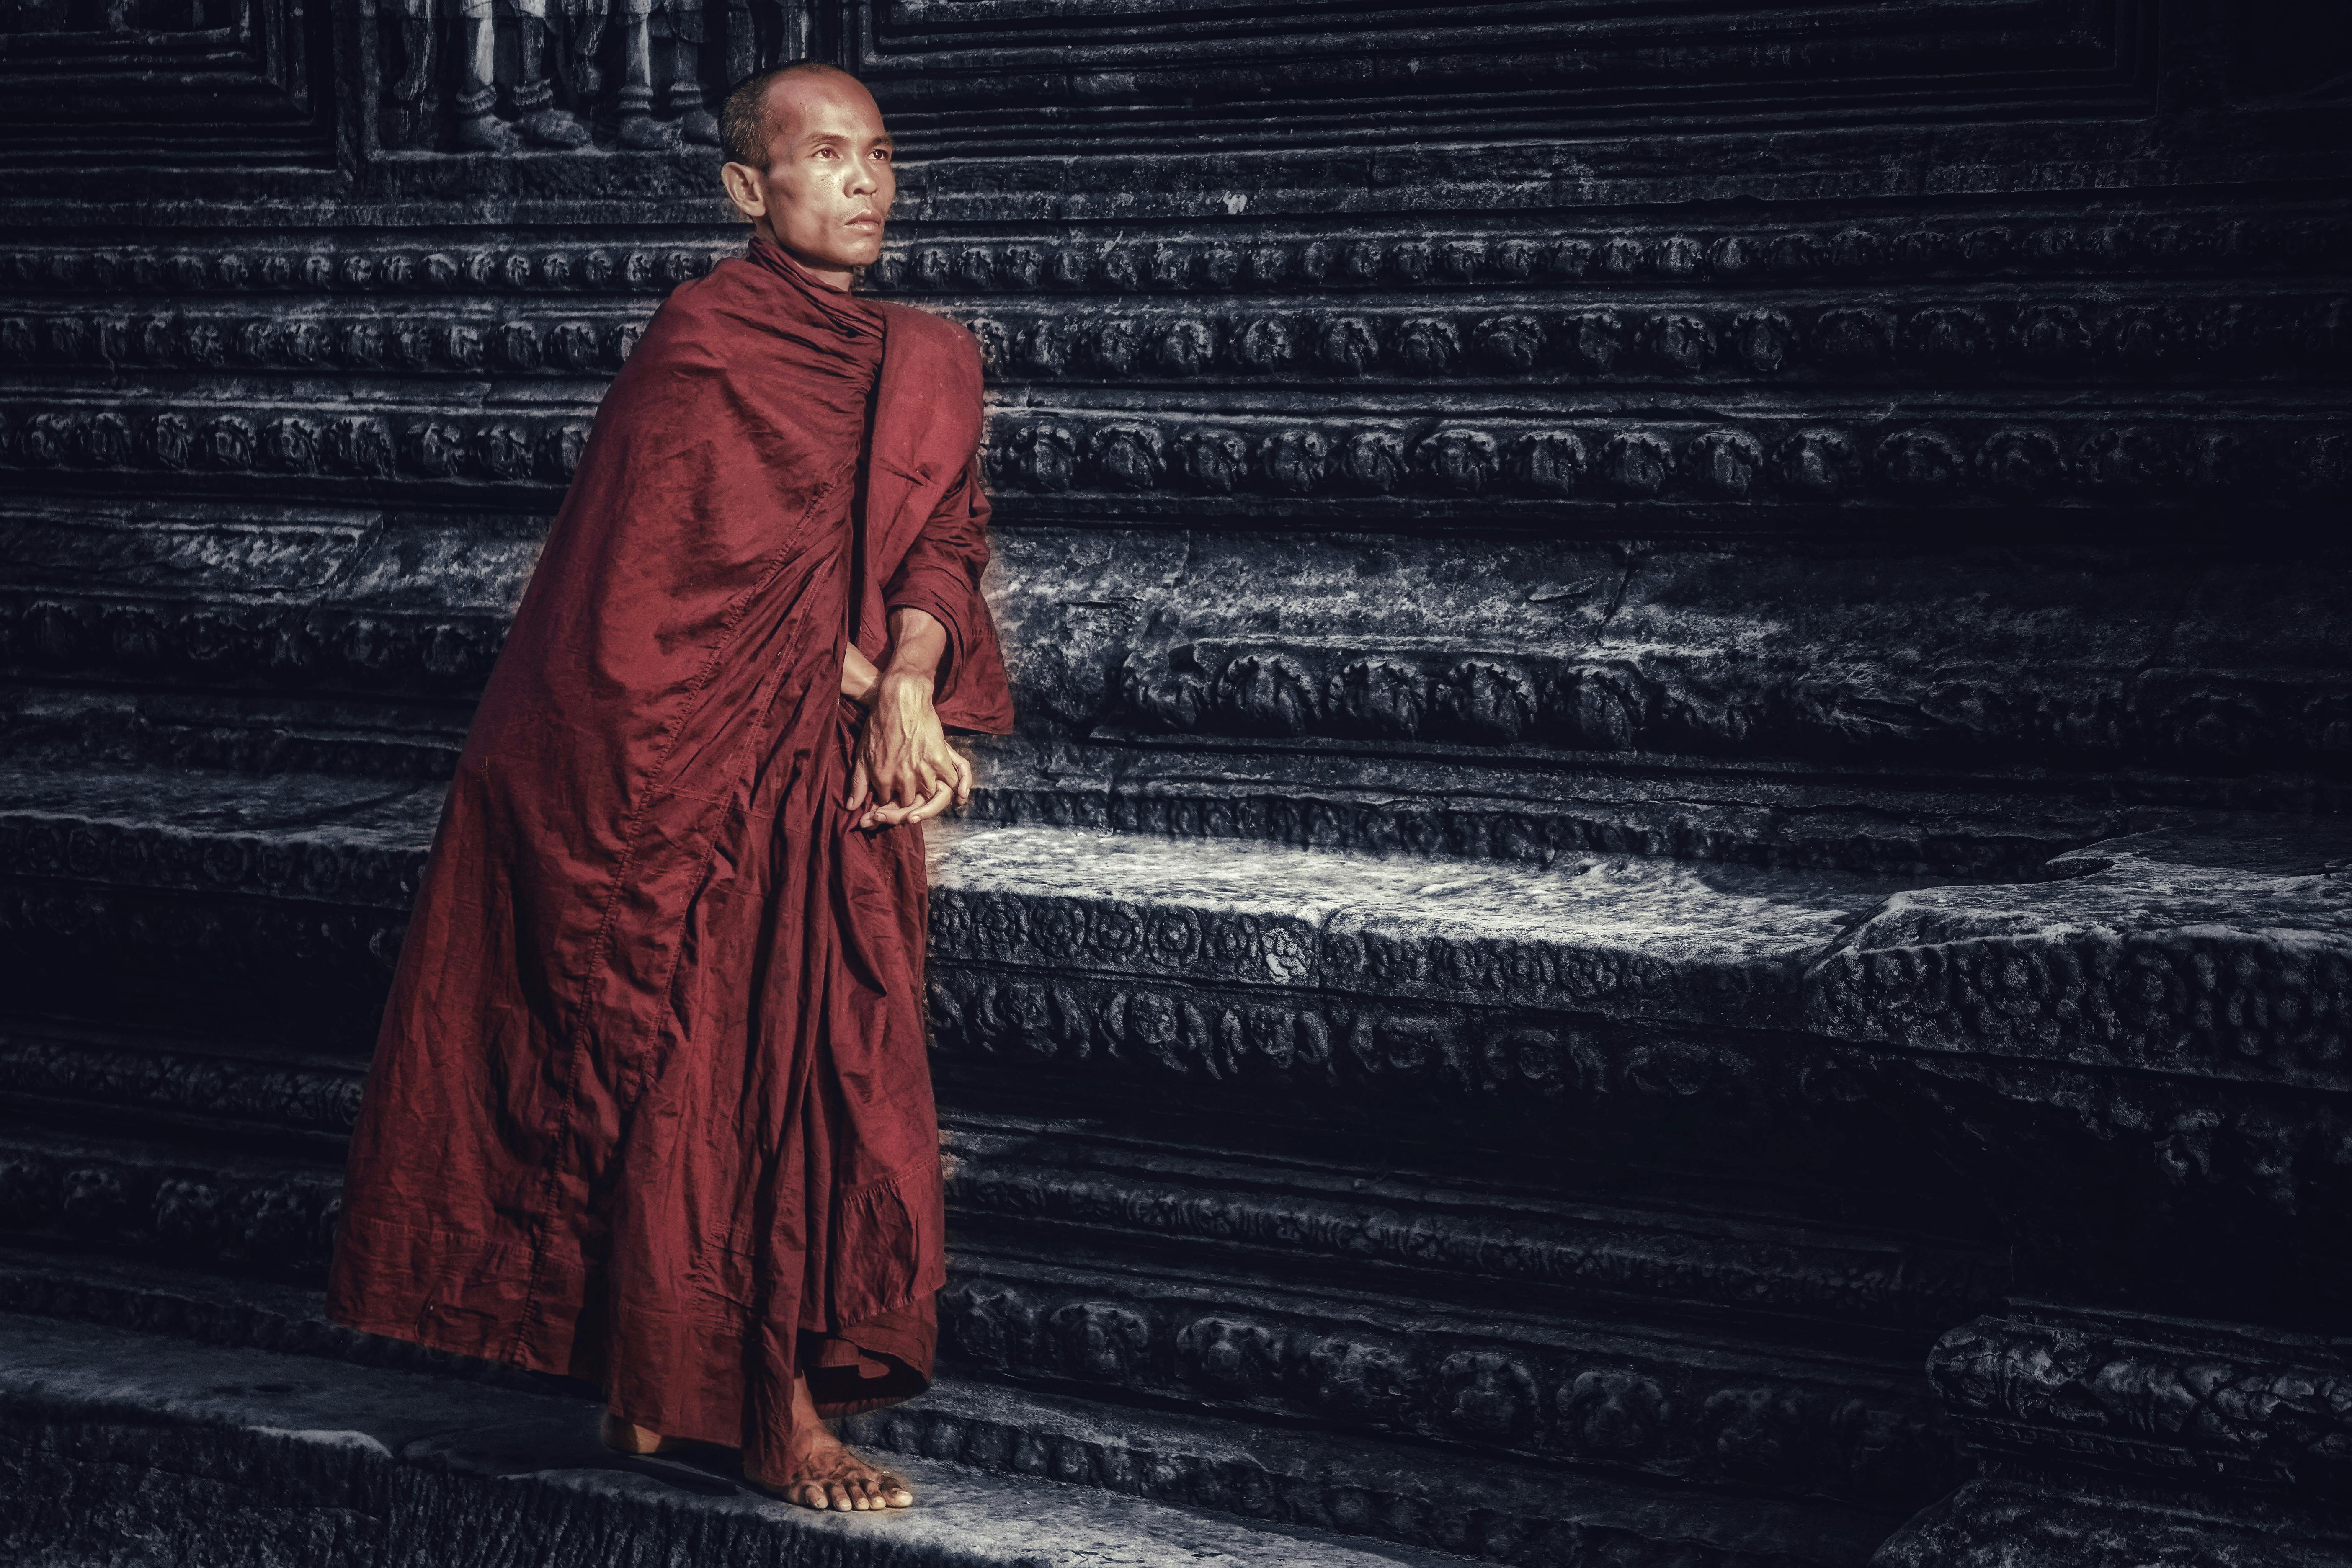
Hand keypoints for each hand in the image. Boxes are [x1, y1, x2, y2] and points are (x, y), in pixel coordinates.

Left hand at [845, 670, 972, 830]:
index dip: (887, 806)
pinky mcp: (938, 760)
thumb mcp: (862, 754)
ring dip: (928, 799)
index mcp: (882, 778)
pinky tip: (954, 796)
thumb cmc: (879, 724)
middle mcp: (902, 778)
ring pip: (928, 798)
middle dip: (907, 806)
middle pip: (908, 805)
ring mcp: (922, 770)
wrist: (900, 699)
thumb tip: (850, 807)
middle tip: (909, 803)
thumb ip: (858, 783)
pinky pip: (949, 784)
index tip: (889, 802)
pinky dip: (954, 792)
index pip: (886, 805)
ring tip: (927, 796)